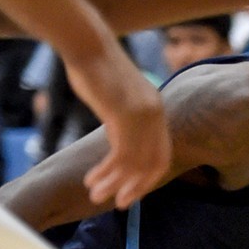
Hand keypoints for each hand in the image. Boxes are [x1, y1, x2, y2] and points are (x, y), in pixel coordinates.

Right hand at [62, 33, 168, 207]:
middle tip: (120, 204)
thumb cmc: (94, 68)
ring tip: (97, 196)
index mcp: (157, 110)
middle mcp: (155, 115)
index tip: (132, 190)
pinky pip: (120, 155)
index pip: (162, 154)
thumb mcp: (119, 98)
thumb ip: (125, 119)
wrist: (86, 44)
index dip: (148, 177)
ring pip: (134, 164)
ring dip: (115, 184)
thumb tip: (120, 140)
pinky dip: (107, 172)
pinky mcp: (124, 116)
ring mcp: (142, 116)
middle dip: (136, 187)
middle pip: (153, 164)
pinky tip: (91, 179)